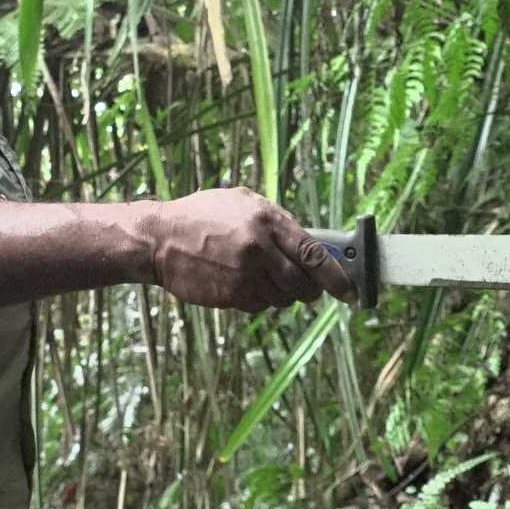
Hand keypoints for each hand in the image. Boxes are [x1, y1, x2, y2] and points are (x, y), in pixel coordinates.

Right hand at [137, 190, 353, 309]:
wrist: (159, 240)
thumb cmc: (202, 216)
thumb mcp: (242, 202)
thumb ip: (277, 221)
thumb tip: (310, 244)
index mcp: (267, 220)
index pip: (313, 254)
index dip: (336, 277)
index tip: (350, 290)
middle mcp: (259, 249)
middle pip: (303, 284)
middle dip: (310, 290)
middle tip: (309, 288)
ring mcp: (245, 276)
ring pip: (282, 299)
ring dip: (280, 294)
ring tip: (261, 277)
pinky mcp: (230, 296)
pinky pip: (259, 307)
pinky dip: (258, 300)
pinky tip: (241, 284)